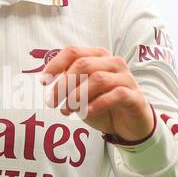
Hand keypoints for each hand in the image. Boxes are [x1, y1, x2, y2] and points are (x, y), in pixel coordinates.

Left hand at [39, 46, 154, 141]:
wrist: (130, 124)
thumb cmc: (103, 106)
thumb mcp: (82, 94)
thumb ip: (68, 85)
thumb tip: (47, 84)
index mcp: (98, 57)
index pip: (73, 52)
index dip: (55, 65)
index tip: (42, 81)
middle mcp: (113, 63)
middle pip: (82, 65)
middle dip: (63, 85)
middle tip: (52, 103)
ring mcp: (126, 78)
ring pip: (97, 79)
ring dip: (77, 96)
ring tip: (67, 111)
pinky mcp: (134, 96)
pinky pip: (115, 94)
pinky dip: (97, 104)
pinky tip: (86, 113)